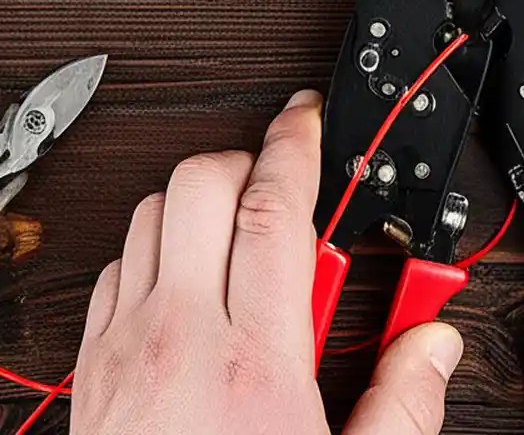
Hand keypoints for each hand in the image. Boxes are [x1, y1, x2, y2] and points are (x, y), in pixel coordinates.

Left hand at [71, 90, 463, 434]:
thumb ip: (401, 404)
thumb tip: (430, 344)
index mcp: (255, 357)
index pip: (272, 208)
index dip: (295, 145)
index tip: (308, 120)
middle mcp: (180, 335)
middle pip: (202, 186)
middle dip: (247, 163)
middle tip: (286, 192)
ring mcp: (126, 345)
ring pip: (152, 215)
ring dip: (201, 204)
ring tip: (243, 240)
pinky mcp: (92, 366)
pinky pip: (114, 268)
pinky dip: (153, 251)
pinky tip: (190, 285)